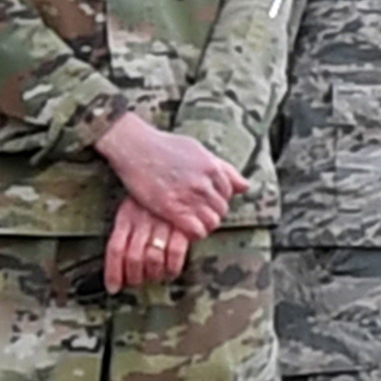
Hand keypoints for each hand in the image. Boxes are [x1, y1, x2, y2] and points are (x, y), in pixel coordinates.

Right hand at [93, 113, 245, 240]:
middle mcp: (205, 183)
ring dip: (204, 224)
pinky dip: (194, 233)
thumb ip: (223, 169)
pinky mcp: (172, 208)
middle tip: (196, 213)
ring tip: (191, 221)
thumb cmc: (165, 147)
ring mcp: (189, 196)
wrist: (135, 147)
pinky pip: (196, 230)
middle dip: (212, 213)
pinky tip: (185, 229)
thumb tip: (245, 187)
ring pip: (212, 222)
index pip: (229, 194)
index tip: (205, 202)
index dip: (218, 200)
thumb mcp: (199, 151)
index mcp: (213, 168)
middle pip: (222, 210)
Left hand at [101, 203, 195, 293]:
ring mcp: (163, 223)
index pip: (115, 249)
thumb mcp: (135, 205)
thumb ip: (128, 228)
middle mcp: (142, 220)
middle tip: (137, 284)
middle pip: (133, 257)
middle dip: (134, 277)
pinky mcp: (183, 224)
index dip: (113, 272)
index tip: (114, 288)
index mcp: (126, 216)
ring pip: (152, 257)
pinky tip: (172, 272)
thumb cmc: (156, 196)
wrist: (182, 177)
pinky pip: (175, 252)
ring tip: (155, 277)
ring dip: (153, 274)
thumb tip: (120, 260)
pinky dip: (173, 267)